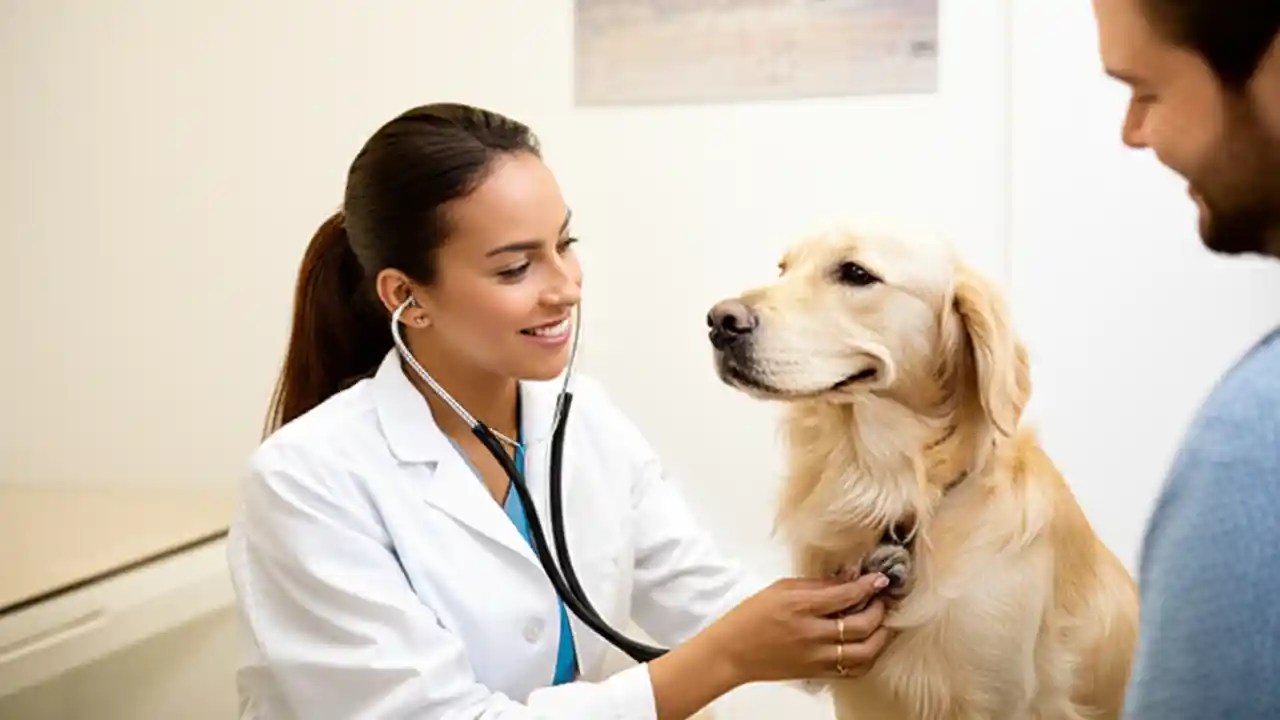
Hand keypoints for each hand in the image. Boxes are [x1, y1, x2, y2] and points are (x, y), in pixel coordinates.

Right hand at [706, 572, 892, 684]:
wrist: (732, 652)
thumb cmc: (751, 617)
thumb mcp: (781, 589)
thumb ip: (816, 584)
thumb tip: (847, 578)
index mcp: (800, 606)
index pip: (846, 595)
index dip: (869, 585)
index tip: (881, 579)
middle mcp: (812, 634)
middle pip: (862, 625)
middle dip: (879, 611)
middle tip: (882, 600)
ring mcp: (816, 657)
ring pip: (865, 652)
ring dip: (881, 637)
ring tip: (883, 624)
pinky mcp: (817, 673)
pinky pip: (854, 670)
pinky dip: (869, 657)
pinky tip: (870, 645)